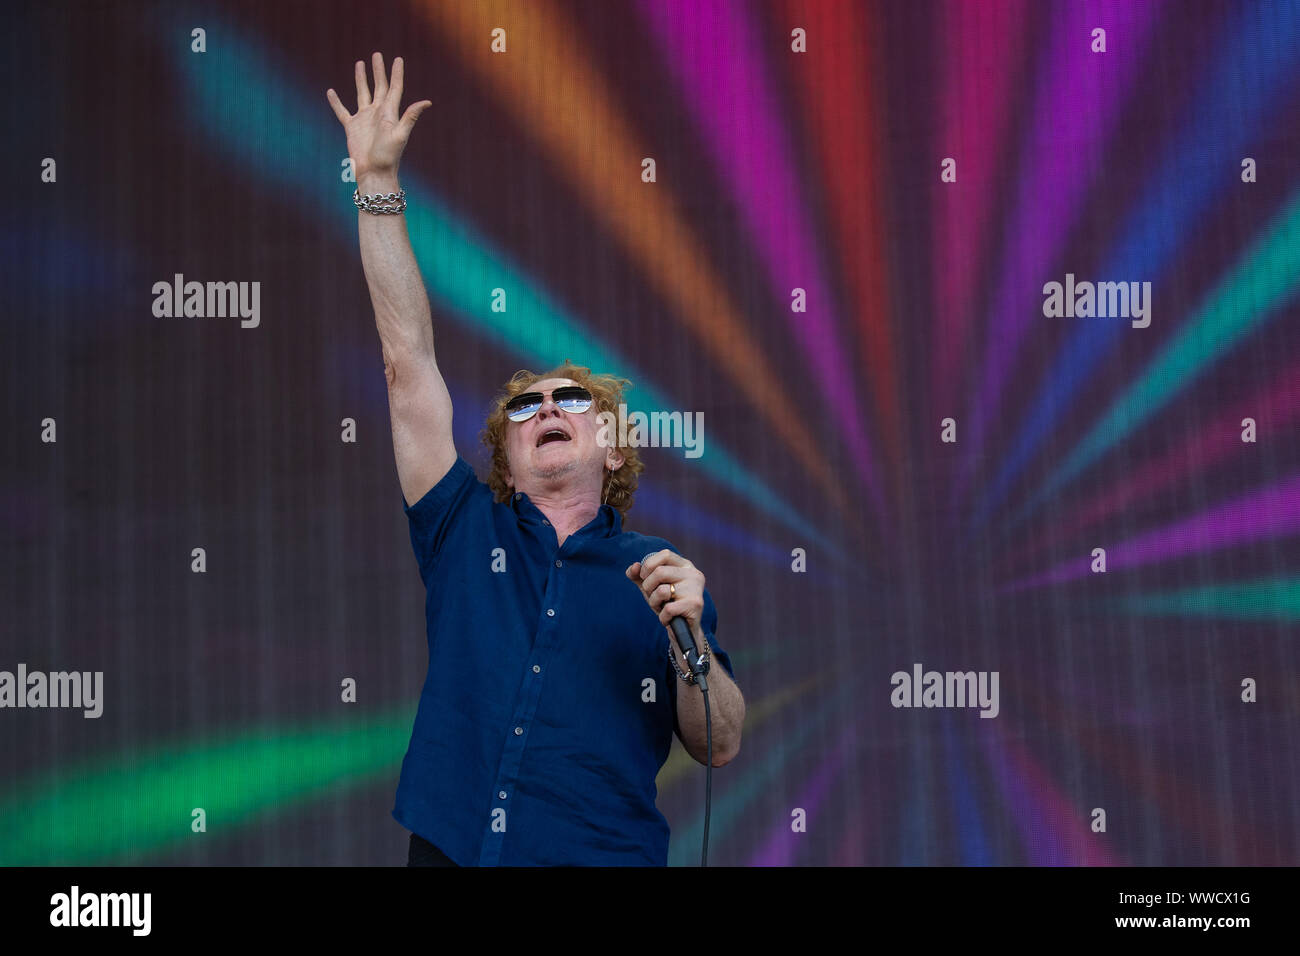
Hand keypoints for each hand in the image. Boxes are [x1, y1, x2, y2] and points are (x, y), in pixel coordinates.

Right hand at [326, 52, 431, 183]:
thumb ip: (411, 117)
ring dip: (361, 79)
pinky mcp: (352, 127)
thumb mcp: (400, 135)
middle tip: (377, 55)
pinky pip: (342, 111)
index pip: (395, 88)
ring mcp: (364, 119)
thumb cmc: (389, 156)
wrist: (374, 172)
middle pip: (379, 87)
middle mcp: (378, 113)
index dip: (396, 73)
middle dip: (378, 71)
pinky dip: (336, 102)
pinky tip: (331, 92)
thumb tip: (427, 102)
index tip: (398, 59)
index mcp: (390, 113)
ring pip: (362, 93)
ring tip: (360, 64)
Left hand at [626, 550, 705, 634]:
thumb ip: (639, 576)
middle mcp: (694, 574)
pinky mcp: (695, 604)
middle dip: (648, 587)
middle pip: (660, 571)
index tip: (645, 578)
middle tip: (653, 597)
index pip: (665, 554)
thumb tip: (634, 567)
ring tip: (661, 608)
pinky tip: (669, 619)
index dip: (649, 565)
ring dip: (654, 603)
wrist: (684, 631)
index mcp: (685, 566)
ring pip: (662, 590)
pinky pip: (668, 609)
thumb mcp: (651, 588)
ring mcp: (696, 589)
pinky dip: (663, 617)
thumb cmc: (667, 604)